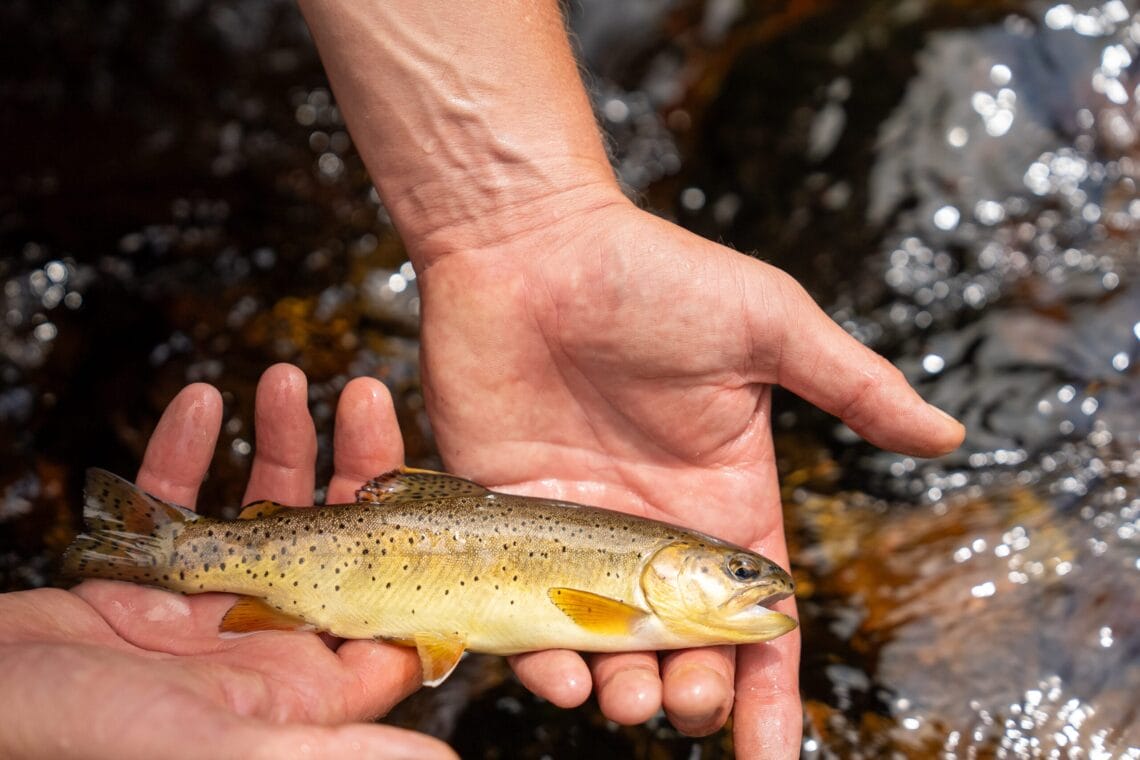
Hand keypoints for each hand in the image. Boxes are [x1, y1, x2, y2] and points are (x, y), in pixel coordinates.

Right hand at [0, 364, 454, 759]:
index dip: (416, 554)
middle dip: (351, 463)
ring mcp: (202, 605)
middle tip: (362, 396)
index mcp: (294, 685)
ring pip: (261, 507)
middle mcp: (259, 641)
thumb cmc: (82, 744)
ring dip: (276, 441)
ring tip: (285, 379)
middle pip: (336, 541)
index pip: (384, 617)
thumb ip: (332, 747)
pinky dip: (187, 450)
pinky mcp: (143, 578)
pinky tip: (204, 403)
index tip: (423, 481)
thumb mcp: (223, 747)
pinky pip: (175, 499)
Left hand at [416, 200, 963, 754]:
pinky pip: (521, 608)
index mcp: (723, 498)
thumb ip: (852, 387)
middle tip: (680, 703)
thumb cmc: (651, 275)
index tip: (774, 753)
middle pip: (682, 648)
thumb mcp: (767, 325)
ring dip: (619, 690)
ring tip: (624, 698)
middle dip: (691, 695)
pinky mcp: (507, 519)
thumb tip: (948, 435)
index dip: (769, 689)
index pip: (757, 617)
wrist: (529, 244)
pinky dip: (537, 654)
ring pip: (603, 646)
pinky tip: (552, 672)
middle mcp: (651, 528)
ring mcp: (578, 530)